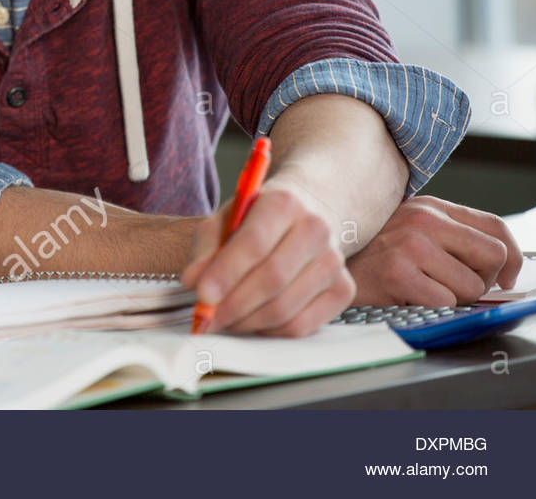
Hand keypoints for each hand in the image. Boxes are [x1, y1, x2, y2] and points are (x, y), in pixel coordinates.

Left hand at [180, 180, 353, 336]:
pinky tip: (252, 321)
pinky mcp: (343, 289)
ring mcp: (334, 261)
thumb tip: (192, 281)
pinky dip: (270, 331)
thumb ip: (206, 248)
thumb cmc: (258, 219)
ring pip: (286, 308)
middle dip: (233, 305)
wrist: (308, 214)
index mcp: (283, 203)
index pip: (254, 243)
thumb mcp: (225, 220)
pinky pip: (303, 325)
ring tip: (224, 320)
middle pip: (272, 279)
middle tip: (206, 319)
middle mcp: (315, 229)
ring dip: (247, 322)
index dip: (226, 274)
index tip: (202, 296)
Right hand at [346, 195, 521, 306]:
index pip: (495, 227)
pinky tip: (404, 296)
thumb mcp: (410, 233)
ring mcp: (409, 244)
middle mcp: (422, 219)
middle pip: (493, 256)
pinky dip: (429, 307)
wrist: (319, 262)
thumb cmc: (370, 256)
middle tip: (452, 285)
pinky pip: (444, 302)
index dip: (511, 258)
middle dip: (481, 280)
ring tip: (418, 289)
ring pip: (471, 287)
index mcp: (429, 206)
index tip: (503, 277)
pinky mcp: (397, 272)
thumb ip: (452, 241)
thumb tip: (504, 270)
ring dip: (451, 298)